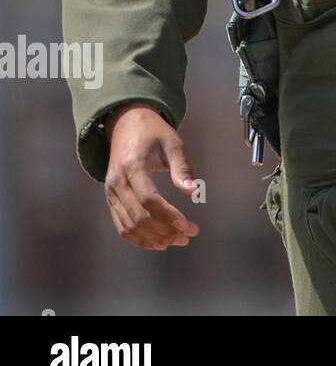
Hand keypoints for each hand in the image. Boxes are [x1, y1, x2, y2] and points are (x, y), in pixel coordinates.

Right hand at [103, 102, 200, 250]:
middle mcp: (117, 183)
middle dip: (165, 230)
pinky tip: (160, 241)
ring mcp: (111, 193)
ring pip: (128, 226)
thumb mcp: (173, 143)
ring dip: (154, 238)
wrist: (126, 124)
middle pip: (138, 217)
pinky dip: (139, 238)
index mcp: (132, 166)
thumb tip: (194, 192)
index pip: (149, 199)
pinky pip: (122, 225)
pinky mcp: (111, 199)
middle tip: (190, 234)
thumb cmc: (154, 133)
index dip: (168, 215)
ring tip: (179, 240)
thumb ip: (182, 167)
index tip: (189, 225)